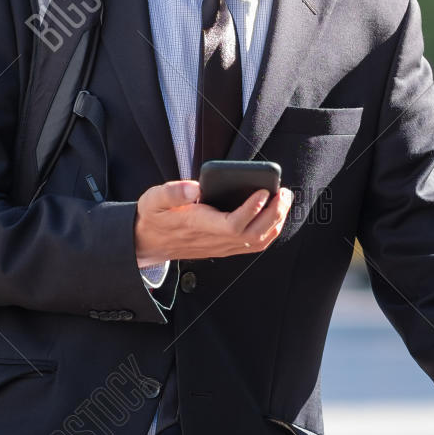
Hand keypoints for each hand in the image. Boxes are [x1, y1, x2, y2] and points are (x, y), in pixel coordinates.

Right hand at [134, 180, 293, 265]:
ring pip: (257, 242)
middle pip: (252, 234)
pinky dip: (270, 230)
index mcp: (197, 225)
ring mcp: (221, 246)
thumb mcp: (153, 199)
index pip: (232, 224)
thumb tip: (194, 187)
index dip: (251, 210)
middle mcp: (213, 239)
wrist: (149, 242)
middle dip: (273, 214)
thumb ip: (172, 192)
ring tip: (284, 200)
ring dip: (275, 222)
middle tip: (283, 193)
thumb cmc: (154, 217)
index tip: (263, 192)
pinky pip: (253, 244)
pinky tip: (275, 214)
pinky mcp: (225, 247)